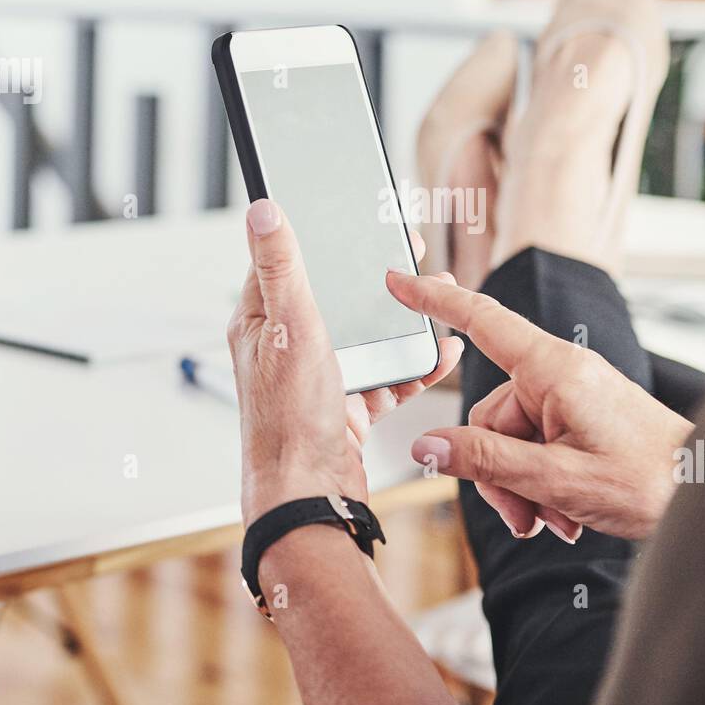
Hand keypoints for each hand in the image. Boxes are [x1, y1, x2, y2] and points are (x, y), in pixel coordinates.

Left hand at [228, 199, 462, 527]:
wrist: (311, 496)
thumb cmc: (288, 419)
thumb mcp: (289, 327)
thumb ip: (282, 266)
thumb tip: (262, 208)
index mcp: (261, 322)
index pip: (290, 263)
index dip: (323, 236)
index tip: (356, 215)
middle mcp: (289, 347)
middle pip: (339, 297)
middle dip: (379, 278)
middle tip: (411, 253)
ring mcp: (321, 378)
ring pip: (370, 335)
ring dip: (406, 320)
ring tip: (441, 299)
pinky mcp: (350, 405)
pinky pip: (389, 375)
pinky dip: (417, 365)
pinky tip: (442, 352)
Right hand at [386, 269, 692, 540]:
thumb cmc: (653, 480)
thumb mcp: (558, 479)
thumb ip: (488, 462)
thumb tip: (427, 447)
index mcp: (555, 370)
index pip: (482, 322)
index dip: (435, 301)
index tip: (398, 279)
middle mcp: (562, 375)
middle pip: (490, 416)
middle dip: (497, 473)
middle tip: (526, 519)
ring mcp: (575, 397)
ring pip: (512, 441)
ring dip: (523, 488)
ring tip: (555, 521)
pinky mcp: (585, 418)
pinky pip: (539, 447)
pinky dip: (543, 484)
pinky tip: (567, 516)